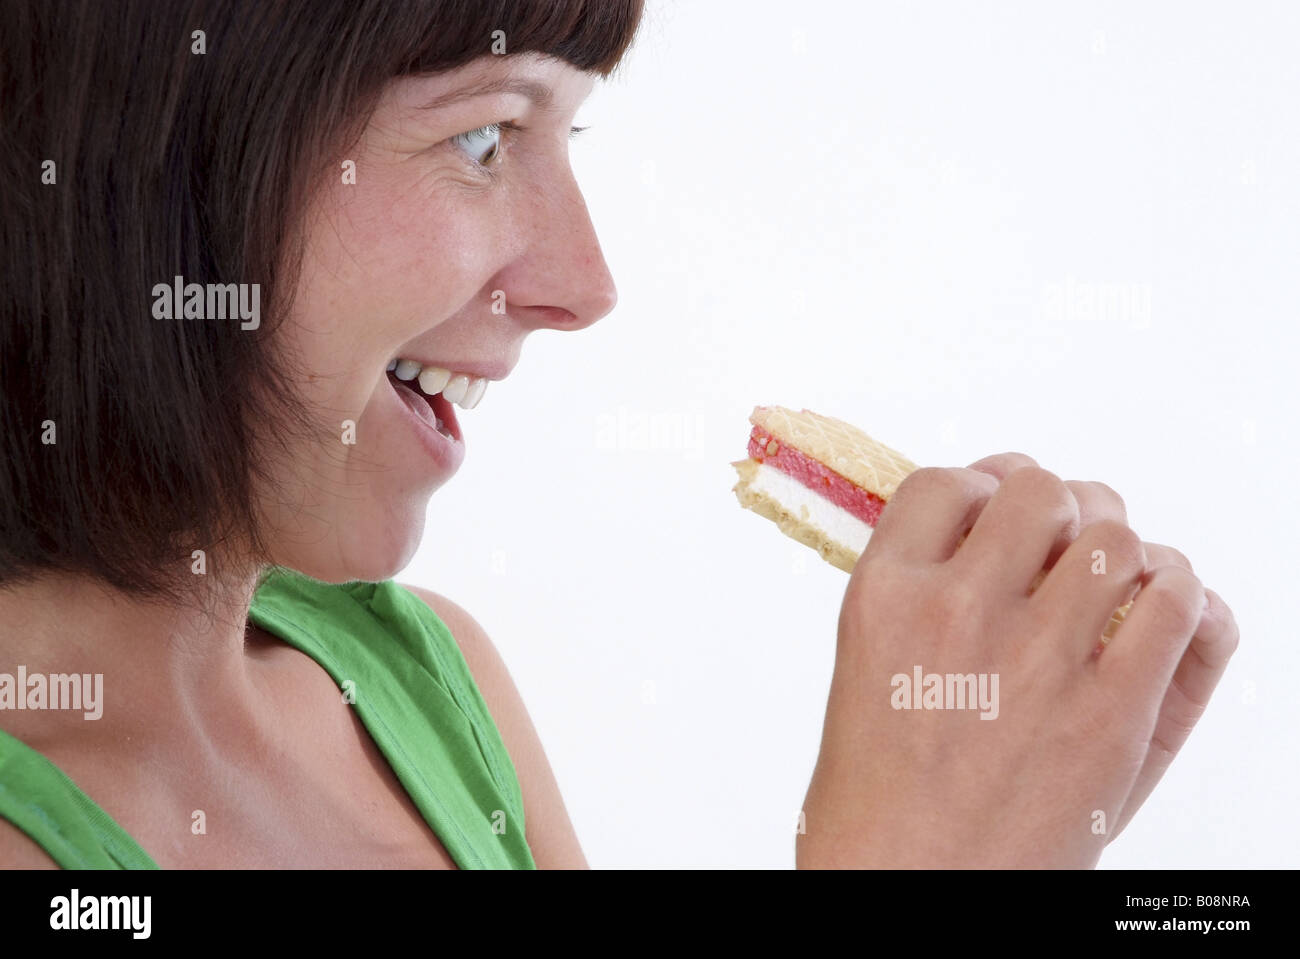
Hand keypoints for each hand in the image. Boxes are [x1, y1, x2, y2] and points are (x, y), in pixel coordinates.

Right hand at [796, 454, 1238, 867]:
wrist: (913, 889)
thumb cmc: (880, 792)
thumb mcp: (863, 667)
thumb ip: (914, 590)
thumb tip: (977, 518)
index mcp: (883, 599)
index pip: (943, 483)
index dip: (977, 486)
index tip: (992, 509)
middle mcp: (958, 611)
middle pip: (1036, 489)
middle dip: (1053, 504)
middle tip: (1056, 538)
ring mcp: (1040, 659)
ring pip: (1114, 536)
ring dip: (1117, 547)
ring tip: (1108, 578)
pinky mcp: (1114, 711)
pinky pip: (1177, 602)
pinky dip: (1178, 593)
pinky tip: (1155, 611)